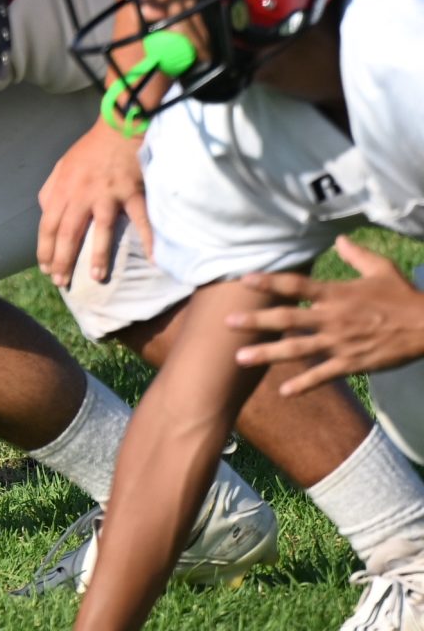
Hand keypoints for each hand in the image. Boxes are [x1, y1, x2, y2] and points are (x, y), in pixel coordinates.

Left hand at [37, 119, 152, 286]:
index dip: (45, 249)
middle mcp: (81, 194)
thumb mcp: (61, 167)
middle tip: (62, 283)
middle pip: (68, 233)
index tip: (46, 268)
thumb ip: (51, 191)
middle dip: (63, 260)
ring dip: (98, 256)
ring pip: (100, 230)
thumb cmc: (89, 150)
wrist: (118, 128)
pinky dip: (148, 239)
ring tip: (96, 278)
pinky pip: (140, 219)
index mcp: (62, 189)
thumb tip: (45, 214)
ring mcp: (107, 194)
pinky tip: (153, 260)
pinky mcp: (131, 192)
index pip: (48, 225)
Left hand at [230, 238, 423, 395]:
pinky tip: (283, 392)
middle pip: (288, 319)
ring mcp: (341, 343)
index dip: (270, 282)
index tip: (244, 279)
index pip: (296, 286)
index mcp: (336, 294)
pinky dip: (304, 384)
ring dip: (268, 354)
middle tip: (227, 322)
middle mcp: (333, 318)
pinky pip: (324, 374)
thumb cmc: (403, 296)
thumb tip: (339, 239)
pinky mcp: (353, 363)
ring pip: (298, 349)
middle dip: (256, 321)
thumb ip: (356, 254)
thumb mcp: (381, 268)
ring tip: (240, 358)